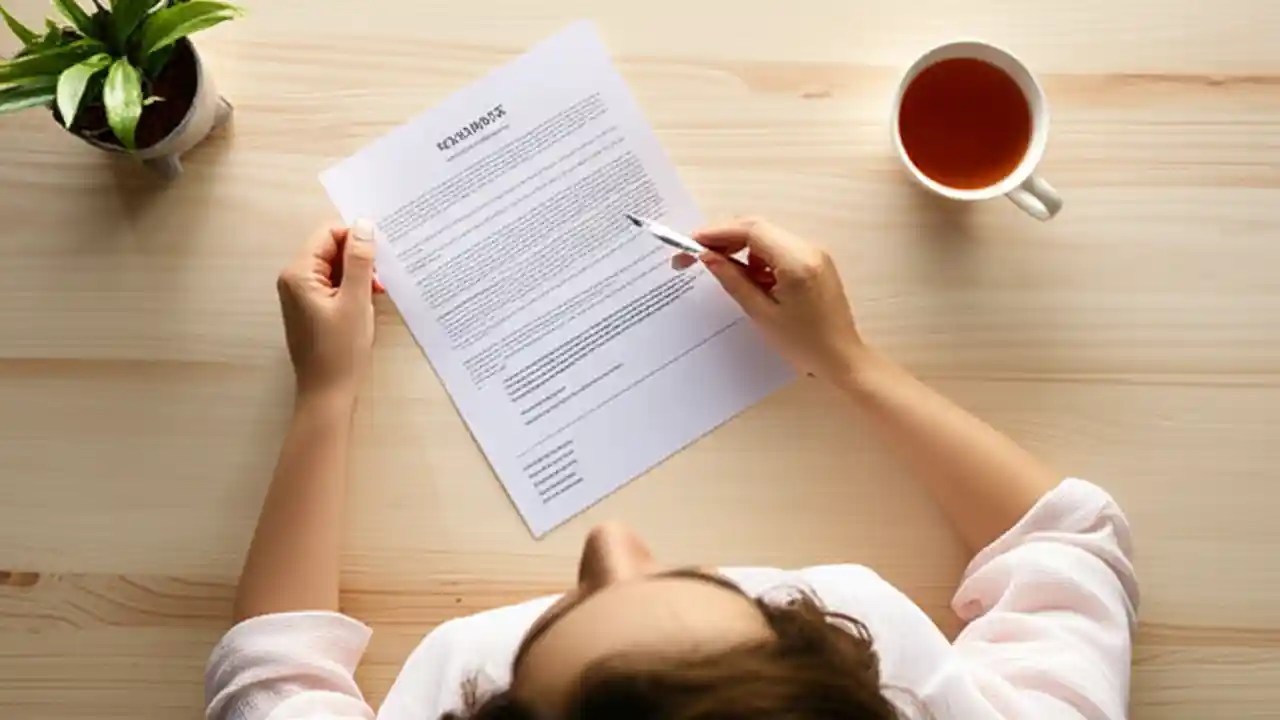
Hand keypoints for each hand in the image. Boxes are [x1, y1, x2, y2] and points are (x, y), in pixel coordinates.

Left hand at [276, 221, 379, 401]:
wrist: (327, 393)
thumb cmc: (341, 350)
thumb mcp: (357, 301)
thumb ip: (360, 260)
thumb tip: (364, 225)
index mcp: (299, 273)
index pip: (328, 233)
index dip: (356, 239)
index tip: (380, 257)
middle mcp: (293, 279)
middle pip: (329, 249)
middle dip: (358, 258)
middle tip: (382, 278)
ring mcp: (299, 294)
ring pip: (333, 267)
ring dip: (357, 274)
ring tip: (377, 293)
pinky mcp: (309, 308)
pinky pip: (331, 284)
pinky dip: (351, 288)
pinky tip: (366, 303)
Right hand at [680, 218, 862, 384]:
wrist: (841, 357)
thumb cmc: (803, 343)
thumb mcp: (762, 313)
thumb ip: (733, 281)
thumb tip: (708, 258)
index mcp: (796, 262)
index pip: (752, 231)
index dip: (718, 232)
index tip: (692, 242)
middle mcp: (808, 249)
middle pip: (759, 229)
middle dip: (726, 238)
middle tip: (698, 255)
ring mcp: (814, 253)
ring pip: (768, 238)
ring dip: (743, 249)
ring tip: (728, 275)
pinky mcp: (815, 261)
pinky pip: (780, 249)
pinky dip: (760, 258)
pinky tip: (752, 281)